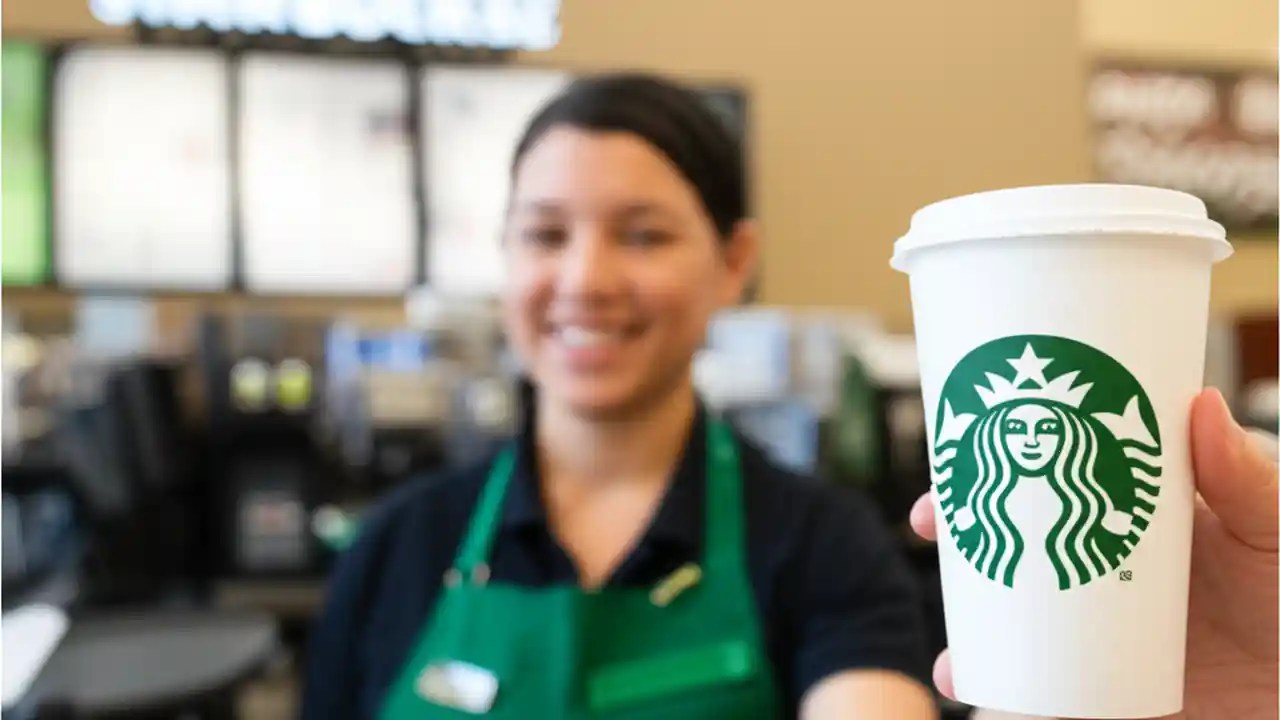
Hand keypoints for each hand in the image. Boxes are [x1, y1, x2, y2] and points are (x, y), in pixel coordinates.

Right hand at [910, 388, 1278, 718]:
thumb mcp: (1277, 528)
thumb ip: (1247, 477)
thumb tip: (1199, 404)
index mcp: (1137, 506)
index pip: (1053, 468)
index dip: (998, 455)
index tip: (954, 453)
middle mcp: (1107, 559)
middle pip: (1016, 532)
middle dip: (961, 526)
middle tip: (929, 521)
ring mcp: (1103, 623)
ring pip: (1015, 612)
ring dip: (967, 622)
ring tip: (949, 648)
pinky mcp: (1108, 683)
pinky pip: (1041, 688)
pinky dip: (1002, 691)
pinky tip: (975, 685)